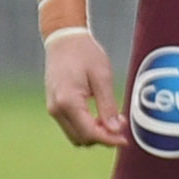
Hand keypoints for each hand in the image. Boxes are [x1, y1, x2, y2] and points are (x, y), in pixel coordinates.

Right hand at [43, 29, 128, 147]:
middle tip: (122, 125)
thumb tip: (115, 130)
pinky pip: (72, 126)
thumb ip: (108, 106)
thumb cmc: (85, 53)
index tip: (125, 139)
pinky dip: (87, 126)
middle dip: (103, 138)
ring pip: (76, 135)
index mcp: (68, 101)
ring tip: (113, 120)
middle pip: (81, 139)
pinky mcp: (55, 106)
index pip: (89, 133)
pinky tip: (101, 116)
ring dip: (95, 134)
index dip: (109, 140)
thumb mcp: (102, 77)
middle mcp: (56, 109)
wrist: (64, 38)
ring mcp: (53, 108)